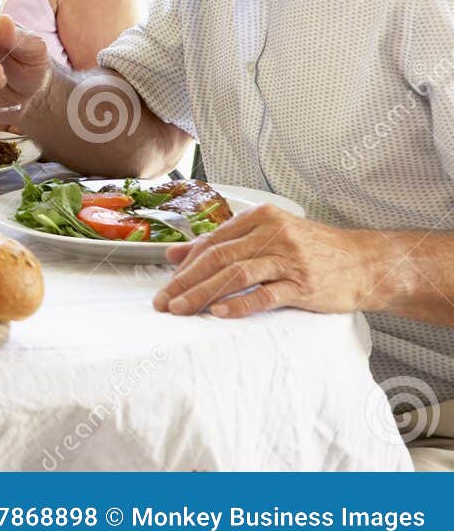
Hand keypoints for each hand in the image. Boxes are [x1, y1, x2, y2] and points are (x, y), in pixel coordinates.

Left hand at [153, 205, 385, 317]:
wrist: (367, 263)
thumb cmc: (314, 249)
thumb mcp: (269, 236)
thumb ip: (223, 242)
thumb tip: (175, 253)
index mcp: (261, 218)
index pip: (212, 241)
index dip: (185, 265)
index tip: (167, 285)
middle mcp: (273, 234)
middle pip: (218, 257)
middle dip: (185, 281)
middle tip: (164, 302)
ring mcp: (289, 259)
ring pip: (235, 275)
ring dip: (203, 293)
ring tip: (182, 309)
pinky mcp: (304, 284)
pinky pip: (266, 295)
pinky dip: (240, 304)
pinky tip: (220, 313)